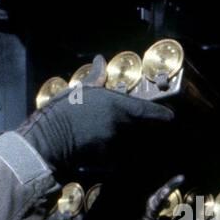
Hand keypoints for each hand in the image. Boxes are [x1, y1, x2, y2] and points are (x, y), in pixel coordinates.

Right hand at [16, 55, 173, 171]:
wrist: (48, 138)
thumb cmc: (61, 111)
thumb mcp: (79, 90)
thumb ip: (95, 77)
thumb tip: (100, 59)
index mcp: (115, 104)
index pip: (145, 109)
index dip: (160, 114)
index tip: (171, 117)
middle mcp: (120, 123)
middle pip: (139, 129)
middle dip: (143, 131)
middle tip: (140, 131)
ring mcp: (116, 143)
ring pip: (129, 144)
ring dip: (128, 145)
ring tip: (120, 145)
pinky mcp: (108, 160)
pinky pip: (119, 160)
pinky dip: (118, 160)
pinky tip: (108, 159)